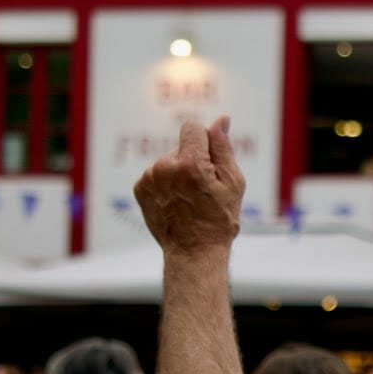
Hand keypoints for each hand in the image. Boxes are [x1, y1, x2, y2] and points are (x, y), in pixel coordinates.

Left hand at [135, 118, 245, 253]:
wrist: (193, 253)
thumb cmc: (219, 220)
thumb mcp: (232, 182)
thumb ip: (223, 148)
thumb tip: (221, 120)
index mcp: (190, 163)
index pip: (192, 128)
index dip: (205, 141)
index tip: (210, 161)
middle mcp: (164, 167)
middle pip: (181, 146)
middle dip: (193, 159)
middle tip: (203, 189)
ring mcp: (149, 178)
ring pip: (168, 160)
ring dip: (178, 172)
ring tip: (189, 198)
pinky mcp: (140, 188)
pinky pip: (156, 174)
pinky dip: (166, 183)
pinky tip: (176, 202)